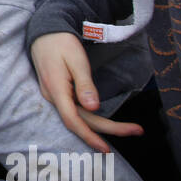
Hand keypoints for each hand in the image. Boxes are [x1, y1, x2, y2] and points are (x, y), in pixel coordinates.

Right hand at [29, 33, 140, 153]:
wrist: (44, 33)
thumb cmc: (62, 43)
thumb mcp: (76, 60)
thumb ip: (84, 84)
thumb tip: (93, 108)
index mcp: (57, 90)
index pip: (73, 120)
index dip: (90, 136)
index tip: (107, 148)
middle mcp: (53, 97)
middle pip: (81, 121)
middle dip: (107, 129)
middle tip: (136, 130)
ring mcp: (54, 96)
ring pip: (78, 117)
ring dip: (101, 126)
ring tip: (126, 129)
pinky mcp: (58, 94)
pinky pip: (74, 111)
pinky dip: (91, 120)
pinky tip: (103, 123)